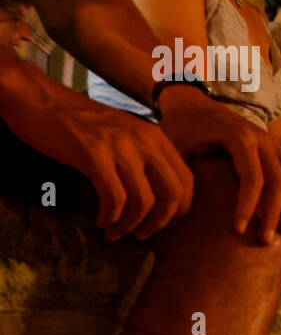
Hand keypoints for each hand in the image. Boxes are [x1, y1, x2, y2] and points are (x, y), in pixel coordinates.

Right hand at [0, 55, 192, 239]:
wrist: (40, 99)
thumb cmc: (80, 124)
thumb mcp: (124, 136)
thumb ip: (144, 159)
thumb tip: (159, 199)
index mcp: (156, 137)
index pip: (186, 180)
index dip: (180, 209)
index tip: (164, 224)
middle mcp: (145, 139)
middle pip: (172, 194)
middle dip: (160, 222)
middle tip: (142, 235)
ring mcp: (120, 145)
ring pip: (143, 201)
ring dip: (131, 225)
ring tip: (116, 232)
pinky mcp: (94, 153)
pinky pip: (115, 198)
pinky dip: (111, 217)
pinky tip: (102, 221)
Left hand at [156, 85, 280, 240]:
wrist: (191, 102)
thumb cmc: (180, 128)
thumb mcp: (176, 148)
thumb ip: (184, 175)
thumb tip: (184, 212)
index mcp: (240, 137)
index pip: (253, 179)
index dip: (248, 207)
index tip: (239, 231)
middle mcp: (262, 138)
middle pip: (279, 180)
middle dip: (274, 213)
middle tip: (265, 241)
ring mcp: (272, 142)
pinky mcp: (275, 148)